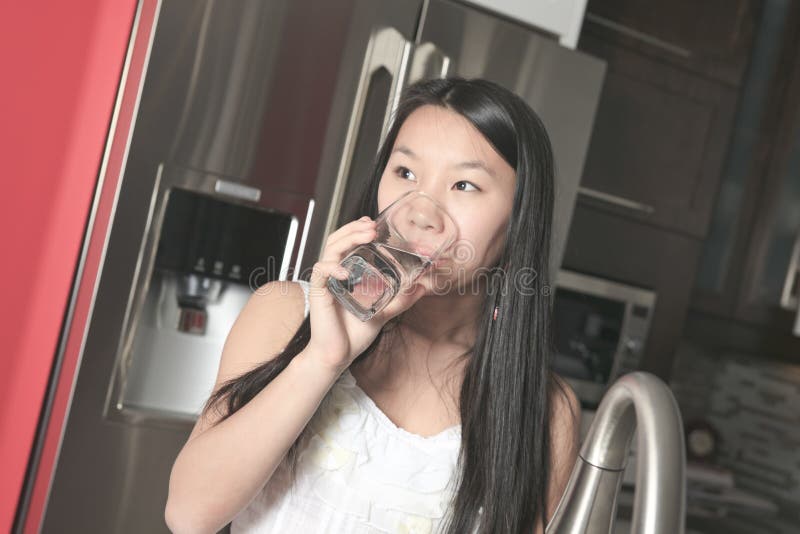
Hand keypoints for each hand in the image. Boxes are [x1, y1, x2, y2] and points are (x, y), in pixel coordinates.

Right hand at [305, 216, 426, 371]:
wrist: (339, 355)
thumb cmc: (355, 333)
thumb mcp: (385, 311)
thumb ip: (402, 299)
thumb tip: (424, 287)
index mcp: (347, 272)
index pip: (349, 242)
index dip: (358, 229)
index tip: (374, 223)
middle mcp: (335, 272)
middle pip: (338, 239)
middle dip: (354, 228)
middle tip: (372, 226)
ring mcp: (326, 281)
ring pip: (330, 249)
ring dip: (347, 238)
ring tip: (364, 235)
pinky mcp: (318, 292)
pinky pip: (321, 272)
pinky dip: (332, 267)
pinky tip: (346, 270)